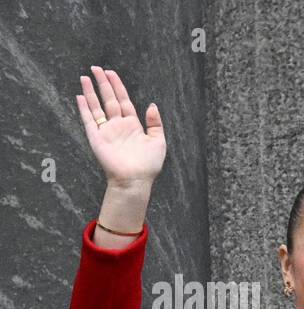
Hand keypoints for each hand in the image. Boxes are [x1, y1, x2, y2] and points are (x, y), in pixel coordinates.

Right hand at [77, 66, 164, 188]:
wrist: (135, 180)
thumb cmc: (148, 165)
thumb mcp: (158, 142)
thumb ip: (155, 123)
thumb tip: (152, 105)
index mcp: (133, 125)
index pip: (123, 100)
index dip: (117, 86)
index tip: (111, 73)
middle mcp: (118, 125)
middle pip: (109, 99)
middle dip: (103, 83)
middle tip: (96, 68)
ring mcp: (106, 131)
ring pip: (97, 106)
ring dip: (90, 92)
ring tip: (85, 77)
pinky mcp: (96, 138)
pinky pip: (89, 120)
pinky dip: (84, 108)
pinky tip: (80, 96)